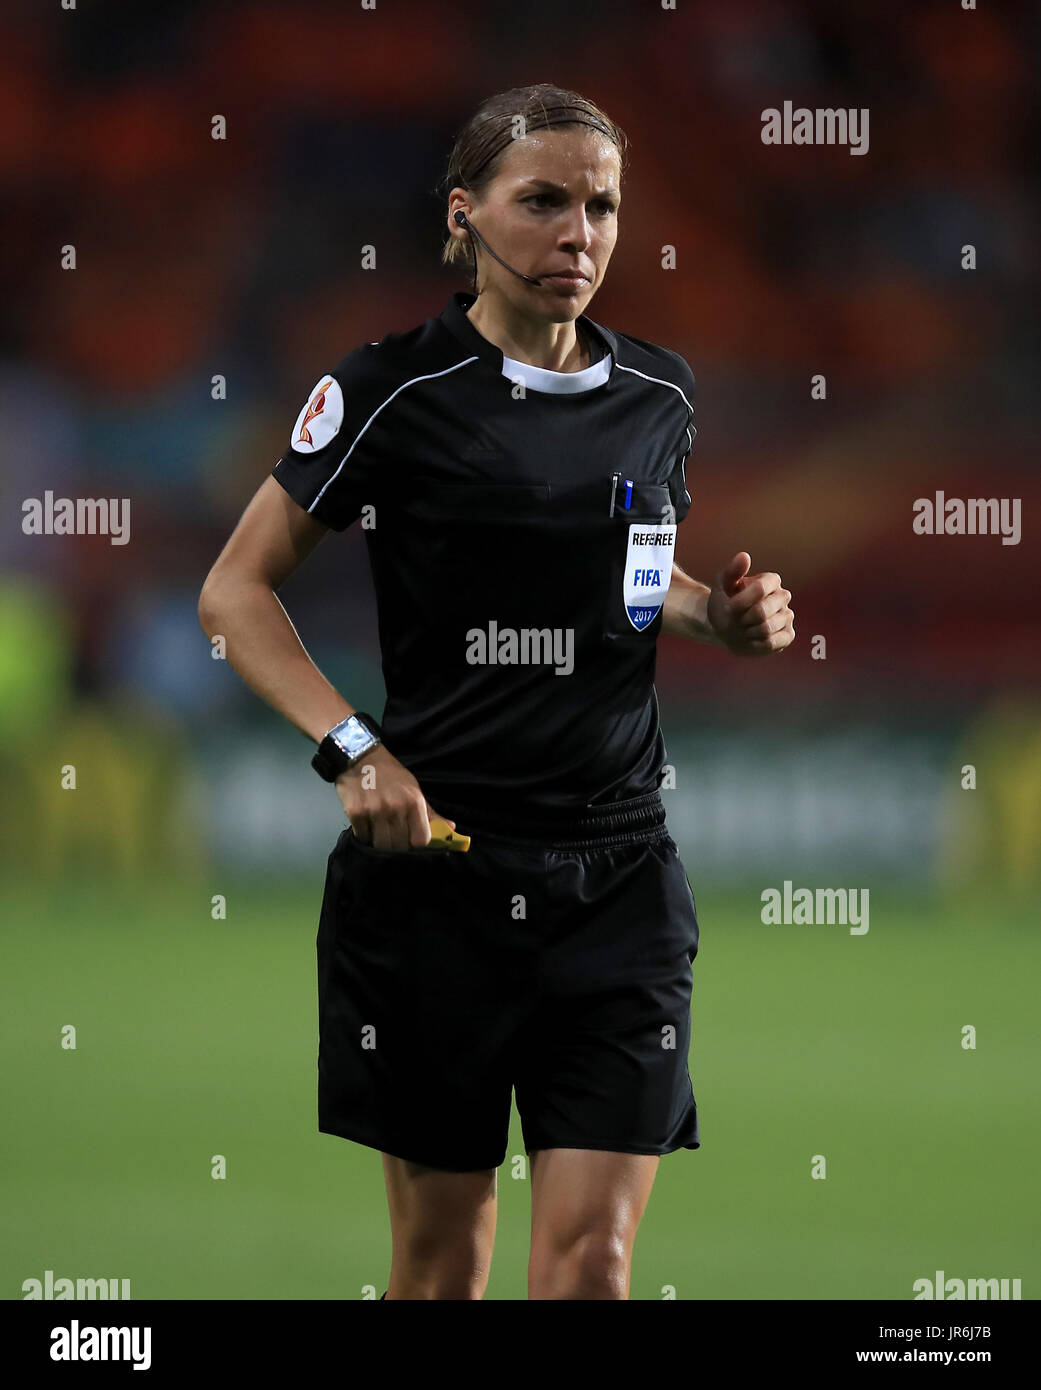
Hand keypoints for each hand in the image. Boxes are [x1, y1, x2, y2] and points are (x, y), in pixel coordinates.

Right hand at [334, 744, 456, 850]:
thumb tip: (451, 827)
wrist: (361, 756)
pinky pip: (363, 837)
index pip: (421, 840)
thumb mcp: (414, 789)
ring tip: (380, 832)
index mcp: (414, 802)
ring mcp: (374, 811)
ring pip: (381, 845)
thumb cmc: (391, 774)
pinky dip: (365, 836)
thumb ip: (430, 812)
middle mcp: (395, 808)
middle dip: (398, 846)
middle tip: (394, 838)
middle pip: (400, 846)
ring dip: (381, 843)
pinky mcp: (356, 813)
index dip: (417, 844)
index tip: (412, 841)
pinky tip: (366, 825)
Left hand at [707, 552, 794, 655]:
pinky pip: (773, 642)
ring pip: (766, 628)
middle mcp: (783, 597)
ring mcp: (787, 616)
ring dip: (746, 632)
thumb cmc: (724, 602)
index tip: (728, 607)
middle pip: (762, 611)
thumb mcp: (722, 584)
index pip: (760, 588)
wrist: (724, 626)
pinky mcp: (788, 635)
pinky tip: (750, 638)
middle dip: (741, 619)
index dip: (740, 601)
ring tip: (741, 628)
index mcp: (770, 580)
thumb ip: (732, 571)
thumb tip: (744, 556)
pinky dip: (756, 644)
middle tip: (734, 620)